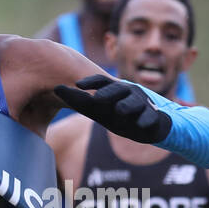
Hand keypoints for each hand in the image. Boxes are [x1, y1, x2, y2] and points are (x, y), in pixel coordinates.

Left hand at [53, 75, 170, 144]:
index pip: (102, 81)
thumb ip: (80, 101)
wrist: (148, 126)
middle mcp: (128, 92)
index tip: (77, 85)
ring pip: (134, 102)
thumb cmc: (119, 115)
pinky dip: (145, 121)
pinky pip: (149, 118)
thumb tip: (56, 88)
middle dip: (108, 93)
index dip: (91, 81)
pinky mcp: (153, 116)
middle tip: (96, 98)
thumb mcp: (99, 111)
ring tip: (120, 110)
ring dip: (127, 106)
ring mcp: (142, 104)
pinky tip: (141, 125)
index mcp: (114, 89)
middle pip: (117, 90)